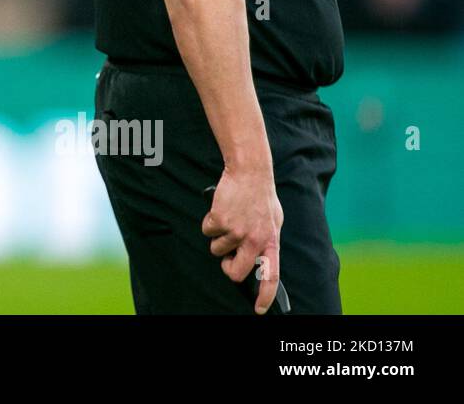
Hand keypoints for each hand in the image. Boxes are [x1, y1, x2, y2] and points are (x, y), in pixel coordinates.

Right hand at [202, 166, 283, 313]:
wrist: (250, 172)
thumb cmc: (261, 196)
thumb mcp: (273, 222)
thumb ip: (266, 241)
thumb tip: (260, 259)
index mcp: (270, 242)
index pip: (270, 276)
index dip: (264, 295)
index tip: (258, 309)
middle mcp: (254, 240)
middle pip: (235, 272)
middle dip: (227, 268)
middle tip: (227, 257)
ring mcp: (236, 231)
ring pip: (217, 249)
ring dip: (219, 237)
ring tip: (229, 219)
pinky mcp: (219, 221)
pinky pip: (207, 231)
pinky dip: (210, 222)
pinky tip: (221, 210)